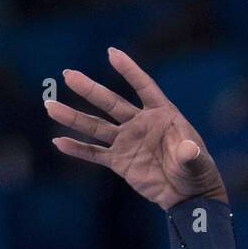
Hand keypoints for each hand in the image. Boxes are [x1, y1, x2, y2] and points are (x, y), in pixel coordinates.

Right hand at [47, 48, 227, 207]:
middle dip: (89, 90)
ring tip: (50, 106)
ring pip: (97, 127)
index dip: (129, 70)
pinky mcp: (120, 162)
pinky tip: (59, 141)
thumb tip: (187, 149)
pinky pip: (95, 154)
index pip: (143, 86)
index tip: (111, 53)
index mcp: (161, 114)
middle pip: (111, 103)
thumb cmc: (197, 171)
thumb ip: (190, 153)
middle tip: (68, 74)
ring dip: (74, 117)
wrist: (189, 195)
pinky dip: (78, 149)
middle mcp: (140, 124)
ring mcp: (128, 142)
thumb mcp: (196, 161)